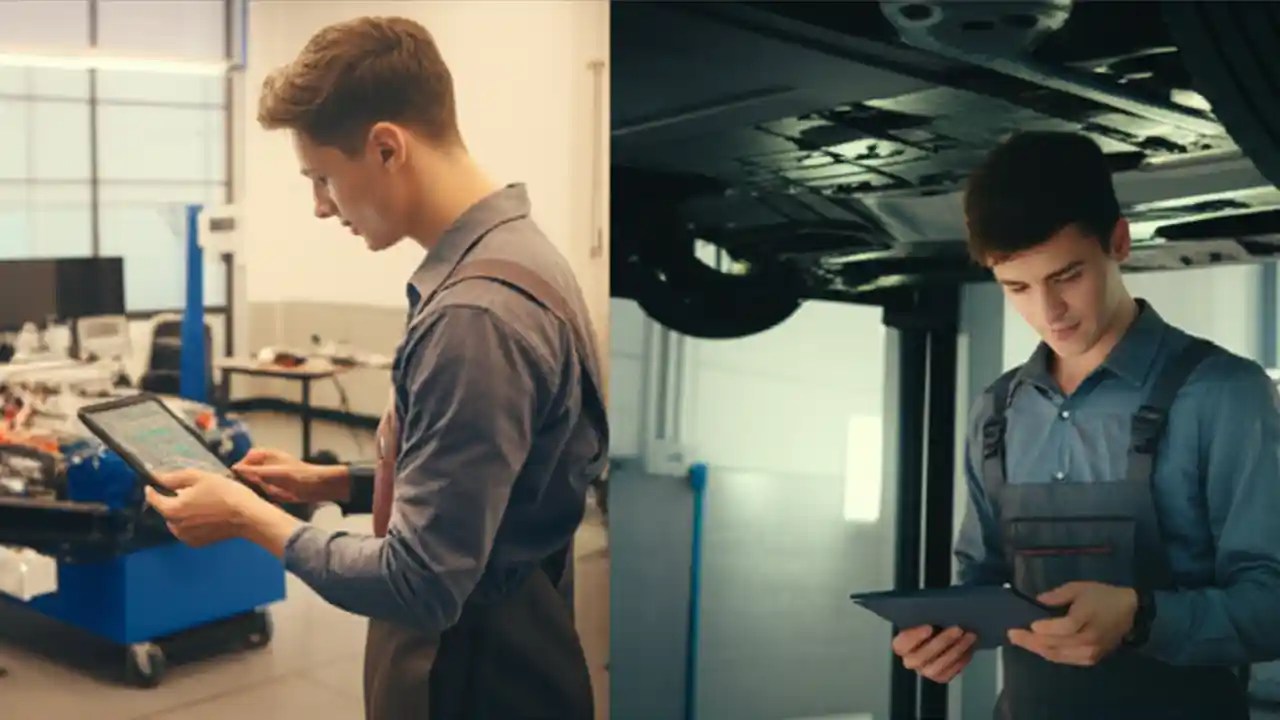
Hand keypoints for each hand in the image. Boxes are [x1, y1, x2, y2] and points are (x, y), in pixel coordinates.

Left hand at [144, 469, 264, 546]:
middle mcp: (175, 527)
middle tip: (189, 491)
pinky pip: (187, 530)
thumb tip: (156, 477)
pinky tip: (206, 515)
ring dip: (182, 512)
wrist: (247, 516)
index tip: (153, 483)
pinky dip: (191, 522)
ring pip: (176, 521)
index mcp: (172, 510)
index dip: (152, 489)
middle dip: (173, 500)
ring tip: (200, 503)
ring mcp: (186, 537)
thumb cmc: (224, 493)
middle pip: (166, 510)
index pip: (153, 499)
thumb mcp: (200, 477)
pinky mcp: (198, 543)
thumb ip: (174, 477)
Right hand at [232, 448, 348, 503]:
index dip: (240, 468)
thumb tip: (234, 469)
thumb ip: (252, 472)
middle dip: (245, 480)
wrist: (316, 487)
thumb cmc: (295, 476)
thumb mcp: (271, 473)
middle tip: (243, 490)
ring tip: (251, 496)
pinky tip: (260, 501)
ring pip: (254, 482)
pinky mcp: (276, 487)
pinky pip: (262, 490)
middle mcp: (267, 464)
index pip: (246, 458)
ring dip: (253, 489)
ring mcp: (272, 475)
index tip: (236, 480)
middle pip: (249, 471)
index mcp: (266, 455)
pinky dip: (261, 495)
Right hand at [893, 625, 977, 682]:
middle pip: (919, 658)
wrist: (940, 635)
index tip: (928, 627)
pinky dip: (960, 662)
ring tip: (969, 637)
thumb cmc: (930, 623)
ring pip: (935, 668)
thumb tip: (937, 610)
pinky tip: (969, 649)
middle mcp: (910, 661)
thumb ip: (925, 617)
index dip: (914, 637)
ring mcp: (925, 671)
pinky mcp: (939, 677)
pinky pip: (948, 674)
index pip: (900, 644)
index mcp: (901, 645)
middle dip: (941, 642)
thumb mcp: (925, 618)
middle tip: (958, 629)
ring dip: (955, 652)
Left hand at [1007, 581, 1137, 666]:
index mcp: (1086, 619)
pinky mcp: (1090, 660)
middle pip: (1055, 645)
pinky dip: (1049, 654)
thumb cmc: (1103, 596)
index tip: (1028, 624)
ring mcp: (1089, 653)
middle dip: (1030, 641)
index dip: (1044, 628)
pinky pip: (1065, 660)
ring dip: (1036, 649)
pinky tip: (1037, 647)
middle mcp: (1087, 640)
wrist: (1131, 613)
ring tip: (1020, 641)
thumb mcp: (1080, 588)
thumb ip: (1058, 595)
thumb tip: (1038, 601)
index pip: (1062, 628)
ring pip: (1057, 655)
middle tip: (1011, 634)